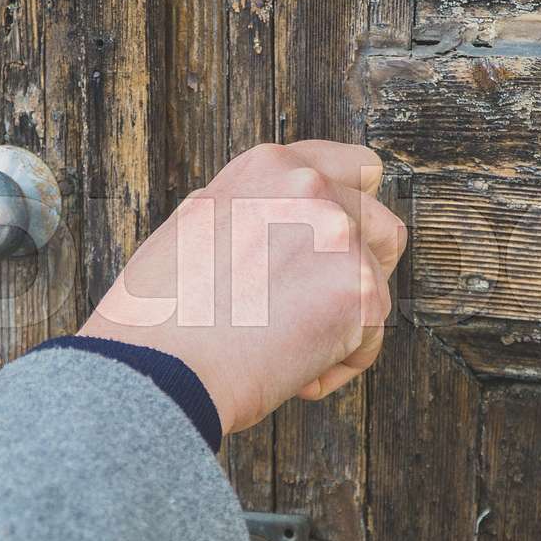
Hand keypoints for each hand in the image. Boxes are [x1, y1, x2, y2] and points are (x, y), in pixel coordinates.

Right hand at [78, 141, 407, 434]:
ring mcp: (340, 236)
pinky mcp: (360, 292)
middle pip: (382, 228)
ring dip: (347, 320)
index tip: (339, 244)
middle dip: (357, 271)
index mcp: (269, 167)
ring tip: (290, 348)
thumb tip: (285, 230)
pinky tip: (293, 374)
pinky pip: (370, 338)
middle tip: (310, 311)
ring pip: (377, 286)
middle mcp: (311, 188)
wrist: (158, 368)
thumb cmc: (160, 316)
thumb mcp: (198, 225)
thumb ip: (255, 212)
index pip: (357, 166)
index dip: (354, 210)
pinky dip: (340, 363)